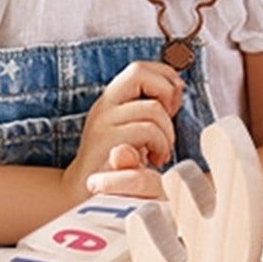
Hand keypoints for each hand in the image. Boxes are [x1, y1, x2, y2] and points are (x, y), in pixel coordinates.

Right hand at [63, 60, 181, 204]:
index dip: (164, 77)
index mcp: (112, 100)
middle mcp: (105, 105)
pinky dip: (160, 145)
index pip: (139, 68)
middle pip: (139, 73)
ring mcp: (104, 122)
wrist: (84, 192)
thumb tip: (178, 87)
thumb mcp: (133, 130)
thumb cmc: (117, 164)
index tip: (173, 102)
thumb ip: (150, 109)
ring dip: (167, 132)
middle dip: (165, 93)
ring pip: (151, 109)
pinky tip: (154, 160)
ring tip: (161, 150)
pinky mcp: (107, 141)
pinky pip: (147, 130)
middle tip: (169, 119)